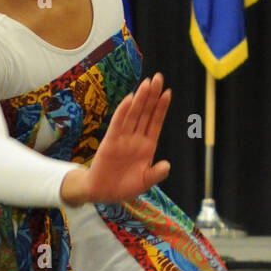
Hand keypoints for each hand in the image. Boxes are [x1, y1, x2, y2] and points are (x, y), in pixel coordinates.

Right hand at [60, 73, 171, 204]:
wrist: (102, 193)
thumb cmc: (124, 187)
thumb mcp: (144, 182)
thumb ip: (156, 174)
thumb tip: (167, 165)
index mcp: (147, 146)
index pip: (156, 122)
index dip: (161, 108)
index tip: (168, 92)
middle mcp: (136, 139)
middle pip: (146, 113)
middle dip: (152, 96)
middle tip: (158, 78)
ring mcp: (123, 139)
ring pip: (134, 115)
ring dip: (140, 99)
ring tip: (147, 83)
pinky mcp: (110, 141)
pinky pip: (118, 124)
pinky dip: (123, 111)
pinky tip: (130, 99)